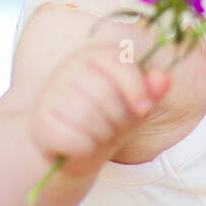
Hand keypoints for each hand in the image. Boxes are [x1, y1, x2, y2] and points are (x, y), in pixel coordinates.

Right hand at [29, 42, 171, 178]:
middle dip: (120, 118)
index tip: (143, 108)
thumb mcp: (133, 104)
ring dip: (103, 135)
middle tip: (115, 127)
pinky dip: (86, 149)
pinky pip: (75, 140)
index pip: (118, 63)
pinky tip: (83, 146)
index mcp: (93, 56)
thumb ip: (150, 91)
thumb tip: (164, 79)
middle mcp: (68, 69)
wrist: (71, 149)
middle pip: (106, 94)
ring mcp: (50, 95)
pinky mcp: (41, 123)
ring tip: (100, 135)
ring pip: (89, 117)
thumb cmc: (107, 120)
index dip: (136, 88)